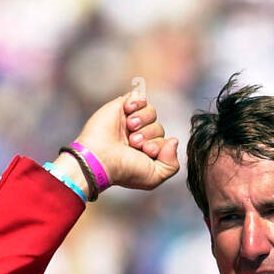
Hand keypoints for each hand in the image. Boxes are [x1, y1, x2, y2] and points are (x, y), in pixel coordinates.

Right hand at [73, 76, 179, 190]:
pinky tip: (129, 111)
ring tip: (130, 127)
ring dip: (143, 119)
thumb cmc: (124, 170)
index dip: (158, 144)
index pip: (164, 141)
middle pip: (158, 127)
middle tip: (134, 142)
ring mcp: (128, 121)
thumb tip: (173, 140)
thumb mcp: (154, 177)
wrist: (100, 158)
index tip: (145, 151)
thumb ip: (172, 164)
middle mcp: (138, 136)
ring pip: (151, 111)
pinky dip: (137, 101)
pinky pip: (138, 95)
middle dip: (149, 134)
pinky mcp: (120, 107)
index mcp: (144, 152)